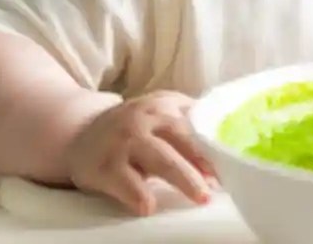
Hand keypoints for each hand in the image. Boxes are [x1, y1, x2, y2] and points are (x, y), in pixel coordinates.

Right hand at [64, 91, 216, 215]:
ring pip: (161, 160)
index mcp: (163, 105)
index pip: (197, 124)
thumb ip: (188, 122)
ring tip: (201, 196)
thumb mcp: (157, 113)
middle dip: (205, 162)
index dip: (216, 144)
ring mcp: (124, 142)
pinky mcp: (105, 166)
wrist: (78, 133)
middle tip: (223, 181)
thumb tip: (226, 147)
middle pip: (183, 140)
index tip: (234, 161)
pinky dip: (140, 196)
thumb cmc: (131, 129)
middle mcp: (144, 119)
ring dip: (185, 179)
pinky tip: (149, 206)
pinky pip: (127, 183)